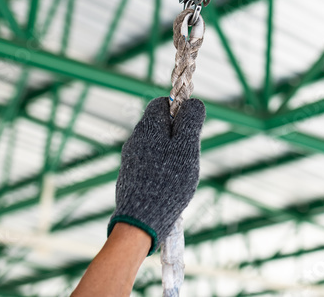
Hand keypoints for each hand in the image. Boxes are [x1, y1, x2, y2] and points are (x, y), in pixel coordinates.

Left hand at [107, 97, 205, 253]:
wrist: (140, 221)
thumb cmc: (168, 182)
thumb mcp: (186, 148)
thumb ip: (191, 121)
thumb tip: (193, 102)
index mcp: (148, 127)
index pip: (161, 102)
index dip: (178, 109)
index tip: (190, 126)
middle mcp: (135, 139)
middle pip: (160, 125)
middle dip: (177, 134)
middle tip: (189, 154)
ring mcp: (130, 159)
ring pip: (156, 145)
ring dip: (170, 153)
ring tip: (180, 174)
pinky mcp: (130, 176)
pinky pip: (150, 163)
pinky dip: (162, 168)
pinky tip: (168, 185)